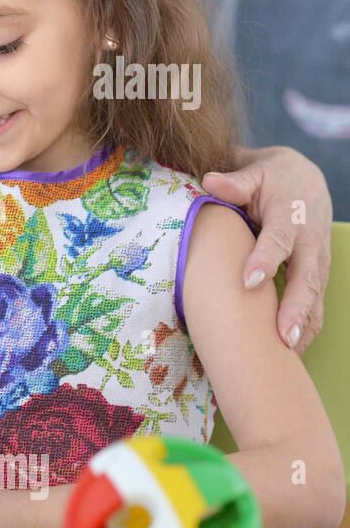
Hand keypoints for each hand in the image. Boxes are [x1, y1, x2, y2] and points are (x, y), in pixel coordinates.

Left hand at [202, 145, 330, 352]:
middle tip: (281, 335)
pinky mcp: (318, 272)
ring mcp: (318, 259)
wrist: (304, 179)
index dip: (266, 259)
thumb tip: (209, 181)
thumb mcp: (254, 174)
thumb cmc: (269, 179)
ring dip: (304, 324)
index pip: (278, 239)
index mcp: (290, 214)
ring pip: (315, 295)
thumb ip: (234, 182)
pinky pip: (316, 302)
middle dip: (295, 307)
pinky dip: (308, 326)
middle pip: (306, 276)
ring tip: (287, 353)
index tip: (250, 281)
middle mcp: (309, 240)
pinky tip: (292, 352)